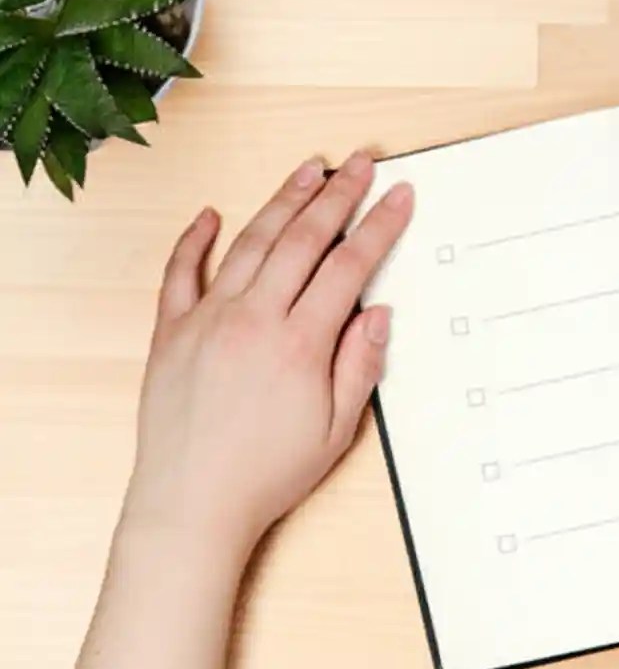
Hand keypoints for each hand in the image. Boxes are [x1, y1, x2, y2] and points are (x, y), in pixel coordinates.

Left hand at [124, 152, 412, 552]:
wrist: (192, 504)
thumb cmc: (267, 474)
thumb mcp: (337, 430)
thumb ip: (360, 365)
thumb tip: (378, 313)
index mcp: (299, 344)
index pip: (349, 267)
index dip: (379, 226)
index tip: (397, 197)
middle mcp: (252, 320)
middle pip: (303, 239)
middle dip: (337, 195)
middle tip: (358, 164)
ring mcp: (207, 320)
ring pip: (250, 243)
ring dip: (282, 202)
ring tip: (307, 171)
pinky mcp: (171, 332)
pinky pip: (180, 273)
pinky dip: (194, 240)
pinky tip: (209, 216)